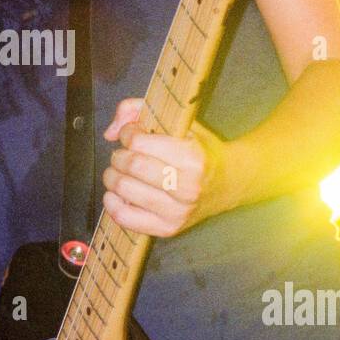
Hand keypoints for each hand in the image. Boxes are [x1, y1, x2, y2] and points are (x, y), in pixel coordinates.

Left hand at [101, 97, 229, 236]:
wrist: (229, 184)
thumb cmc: (201, 150)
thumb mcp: (181, 122)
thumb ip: (141, 110)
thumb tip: (110, 132)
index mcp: (192, 158)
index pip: (139, 142)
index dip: (127, 133)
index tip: (130, 134)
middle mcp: (187, 187)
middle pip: (131, 166)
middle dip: (118, 155)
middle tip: (123, 154)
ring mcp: (177, 212)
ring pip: (124, 189)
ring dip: (112, 176)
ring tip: (120, 172)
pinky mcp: (167, 229)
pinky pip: (125, 218)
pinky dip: (111, 203)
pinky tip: (116, 193)